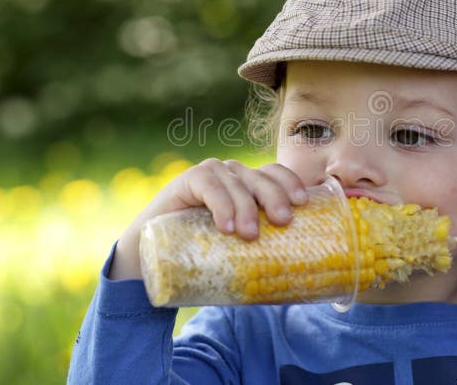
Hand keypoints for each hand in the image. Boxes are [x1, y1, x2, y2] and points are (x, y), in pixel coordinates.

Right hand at [108, 159, 306, 279]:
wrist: (153, 258)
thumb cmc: (204, 254)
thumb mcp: (237, 249)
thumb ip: (260, 252)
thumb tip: (299, 283)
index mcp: (249, 185)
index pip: (275, 173)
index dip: (290, 182)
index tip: (302, 203)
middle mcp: (232, 174)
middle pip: (260, 177)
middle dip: (274, 197)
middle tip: (283, 221)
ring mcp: (210, 174)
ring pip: (236, 183)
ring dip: (246, 207)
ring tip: (249, 235)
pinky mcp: (187, 180)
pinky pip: (208, 185)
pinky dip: (220, 204)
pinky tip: (225, 225)